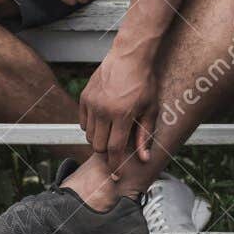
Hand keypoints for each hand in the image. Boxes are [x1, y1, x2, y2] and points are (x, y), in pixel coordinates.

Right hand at [80, 50, 159, 175]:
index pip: (114, 149)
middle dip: (106, 152)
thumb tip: (144, 158)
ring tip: (111, 132)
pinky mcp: (84, 97)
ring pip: (89, 135)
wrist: (129, 56)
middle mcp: (103, 110)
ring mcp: (91, 103)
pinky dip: (91, 127)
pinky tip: (103, 121)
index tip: (116, 177)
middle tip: (116, 149)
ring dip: (98, 139)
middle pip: (98, 145)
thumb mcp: (151, 109)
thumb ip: (145, 135)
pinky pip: (82, 122)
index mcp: (121, 114)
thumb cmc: (144, 82)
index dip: (115, 166)